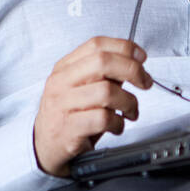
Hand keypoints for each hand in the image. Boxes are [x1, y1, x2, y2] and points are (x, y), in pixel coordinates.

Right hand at [33, 36, 152, 176]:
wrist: (44, 146)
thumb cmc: (69, 115)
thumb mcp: (82, 87)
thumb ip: (105, 73)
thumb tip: (135, 62)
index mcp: (65, 67)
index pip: (96, 44)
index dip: (125, 48)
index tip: (141, 57)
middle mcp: (61, 82)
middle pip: (103, 62)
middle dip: (133, 70)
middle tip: (145, 83)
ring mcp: (62, 105)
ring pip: (107, 92)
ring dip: (129, 102)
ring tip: (130, 111)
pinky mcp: (68, 128)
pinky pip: (103, 119)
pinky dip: (119, 123)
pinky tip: (116, 126)